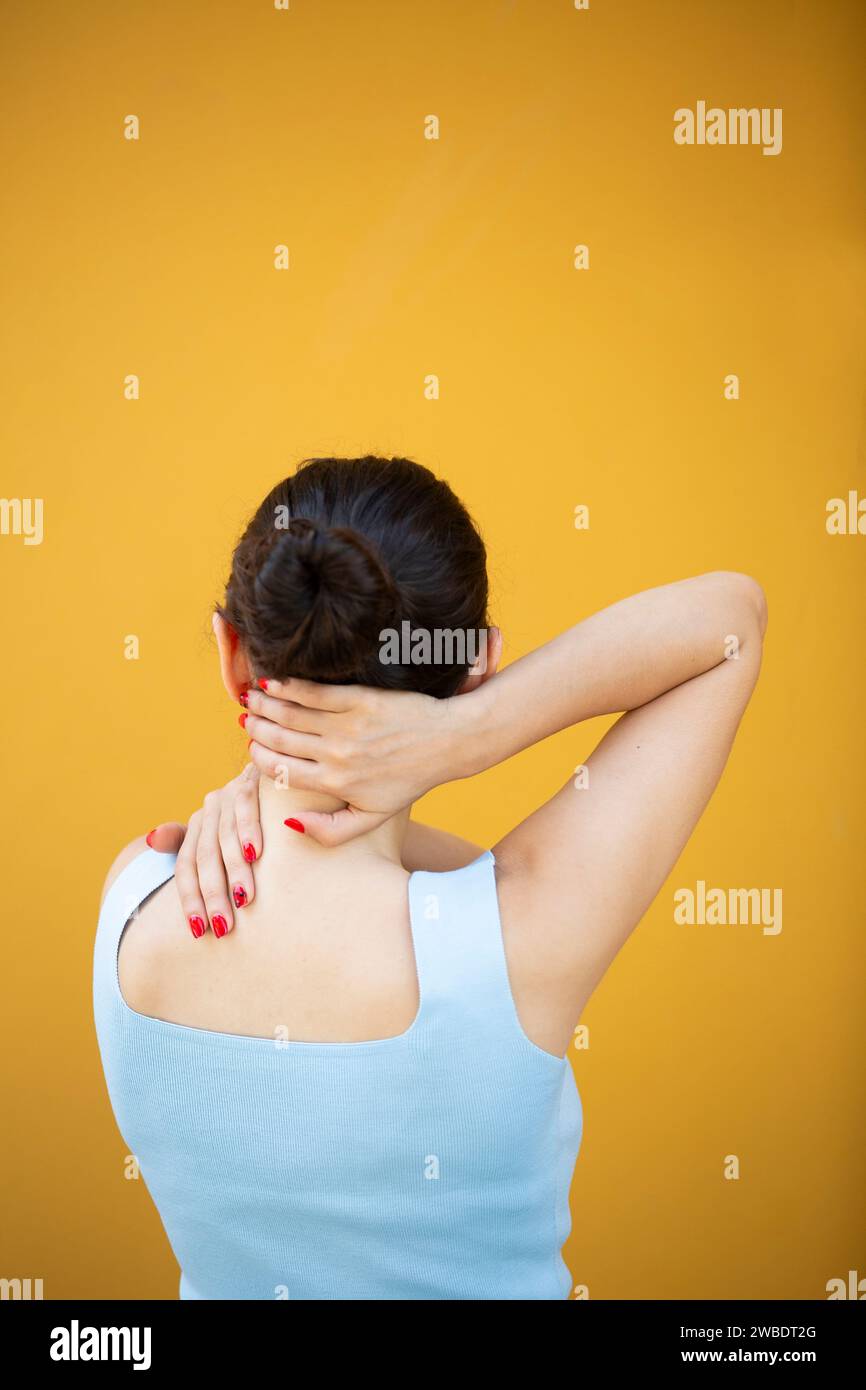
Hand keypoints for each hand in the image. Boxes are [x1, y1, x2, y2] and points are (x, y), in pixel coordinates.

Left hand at [146, 765, 262, 937]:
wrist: (277, 773)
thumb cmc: (251, 814)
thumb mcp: (216, 829)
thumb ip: (185, 839)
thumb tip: (149, 841)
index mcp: (198, 825)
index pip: (186, 866)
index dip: (190, 898)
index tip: (199, 930)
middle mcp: (209, 809)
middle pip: (204, 857)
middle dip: (212, 893)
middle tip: (224, 925)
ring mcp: (229, 794)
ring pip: (224, 837)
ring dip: (234, 869)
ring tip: (244, 898)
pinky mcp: (252, 780)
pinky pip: (246, 806)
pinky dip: (249, 829)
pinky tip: (255, 852)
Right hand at [242, 677, 472, 845]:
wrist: (448, 743)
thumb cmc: (409, 781)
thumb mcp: (373, 817)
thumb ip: (330, 830)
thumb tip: (289, 822)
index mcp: (335, 785)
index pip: (279, 771)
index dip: (258, 758)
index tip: (252, 747)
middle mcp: (336, 756)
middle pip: (279, 740)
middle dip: (256, 727)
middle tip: (246, 717)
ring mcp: (347, 727)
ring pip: (290, 714)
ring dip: (264, 704)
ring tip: (252, 696)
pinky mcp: (360, 700)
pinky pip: (314, 692)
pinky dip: (288, 685)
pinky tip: (274, 679)